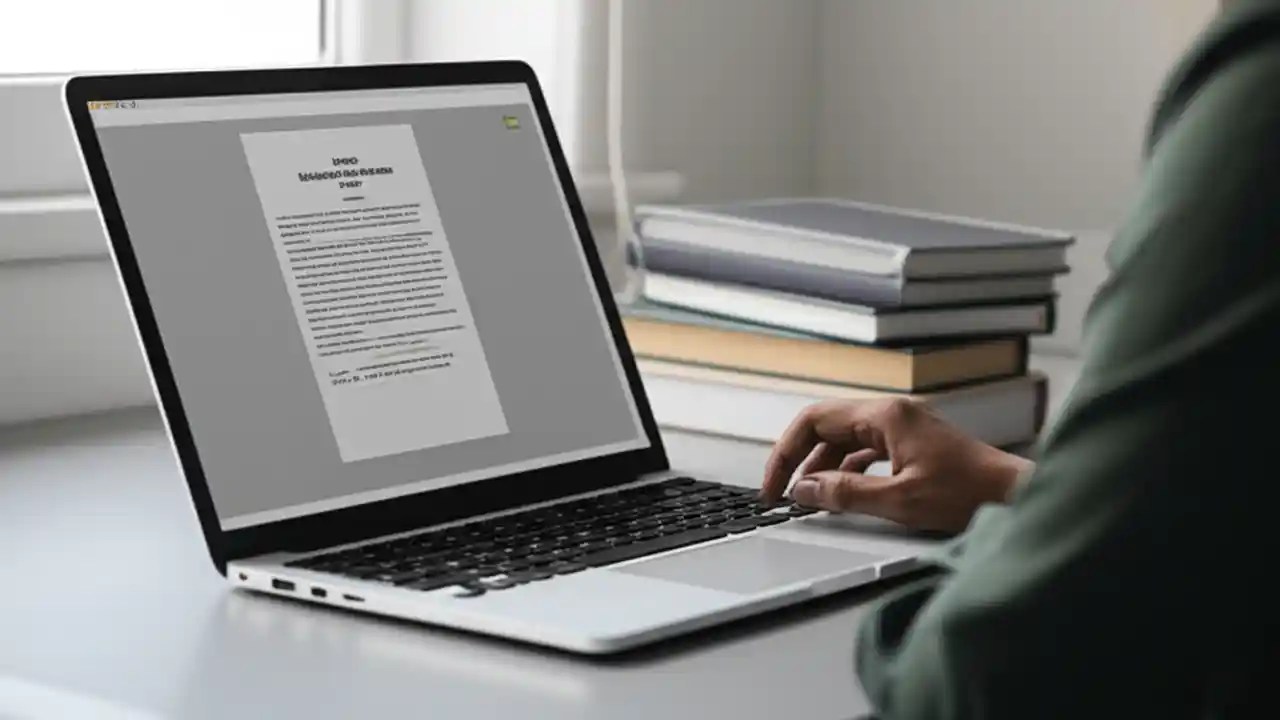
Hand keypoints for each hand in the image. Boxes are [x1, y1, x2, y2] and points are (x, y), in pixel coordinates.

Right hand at [760, 398, 1032, 532]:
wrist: (1014, 495)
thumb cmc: (968, 493)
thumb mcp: (899, 499)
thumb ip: (845, 493)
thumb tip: (804, 490)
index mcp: (885, 415)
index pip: (813, 421)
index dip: (786, 454)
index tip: (774, 485)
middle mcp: (891, 412)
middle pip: (825, 427)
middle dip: (800, 460)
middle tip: (783, 494)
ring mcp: (902, 426)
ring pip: (844, 439)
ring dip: (823, 467)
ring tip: (810, 498)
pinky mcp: (912, 443)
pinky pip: (865, 448)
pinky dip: (846, 468)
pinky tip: (841, 492)